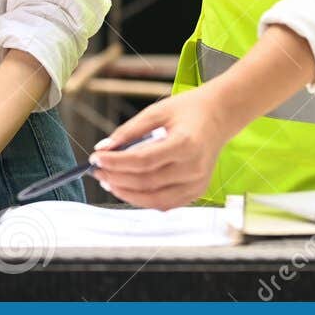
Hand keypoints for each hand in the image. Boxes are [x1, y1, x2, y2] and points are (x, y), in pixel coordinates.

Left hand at [89, 89, 230, 209]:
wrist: (218, 117)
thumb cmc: (187, 111)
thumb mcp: (156, 111)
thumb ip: (129, 131)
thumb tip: (102, 148)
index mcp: (185, 144)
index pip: (143, 161)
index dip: (116, 162)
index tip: (96, 158)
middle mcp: (193, 168)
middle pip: (146, 182)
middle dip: (116, 178)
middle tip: (96, 170)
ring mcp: (197, 184)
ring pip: (155, 199)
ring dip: (126, 193)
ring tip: (108, 181)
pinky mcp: (197, 192)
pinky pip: (166, 203)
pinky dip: (144, 199)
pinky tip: (127, 189)